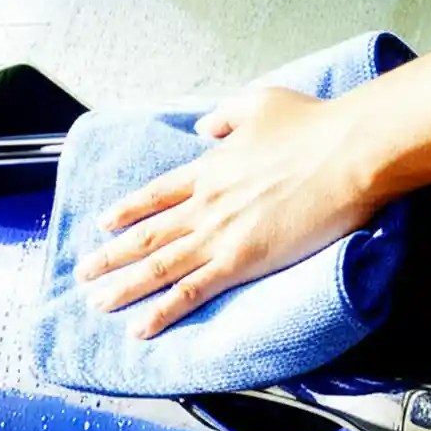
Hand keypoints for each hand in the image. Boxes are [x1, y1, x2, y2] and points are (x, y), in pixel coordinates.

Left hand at [74, 87, 380, 338]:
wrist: (347, 150)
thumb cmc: (315, 125)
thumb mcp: (261, 102)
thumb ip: (226, 116)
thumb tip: (205, 127)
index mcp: (211, 167)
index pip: (157, 194)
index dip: (128, 210)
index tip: (104, 223)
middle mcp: (206, 202)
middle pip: (148, 233)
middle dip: (112, 255)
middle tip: (84, 273)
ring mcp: (219, 233)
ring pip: (158, 265)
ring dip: (124, 287)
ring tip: (97, 302)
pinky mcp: (240, 260)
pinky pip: (191, 291)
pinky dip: (161, 312)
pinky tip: (139, 327)